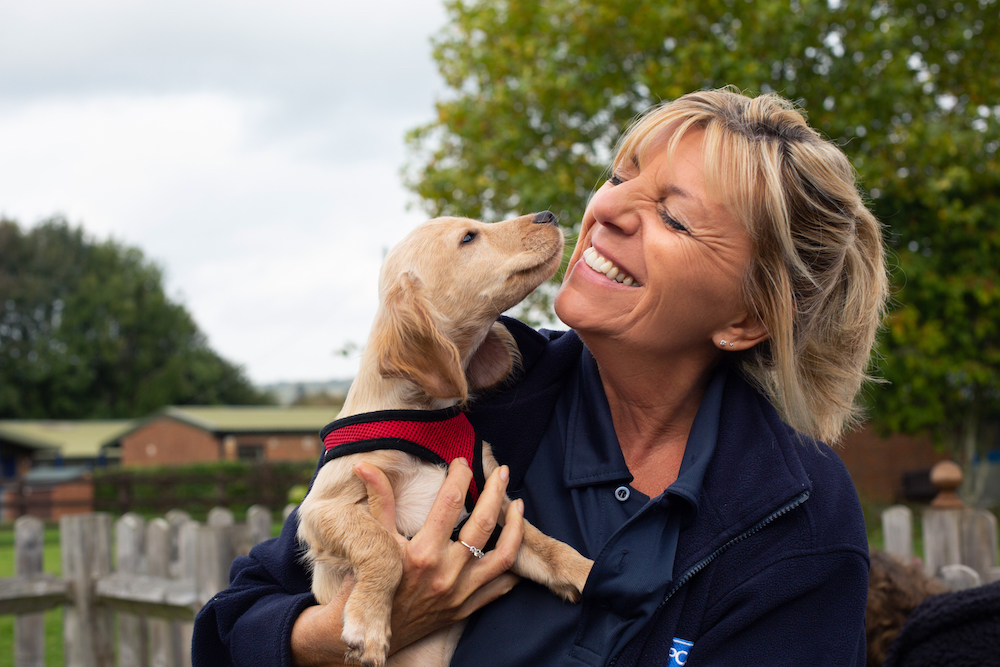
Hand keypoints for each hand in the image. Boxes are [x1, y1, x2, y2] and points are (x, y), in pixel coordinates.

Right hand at [357, 457, 524, 651]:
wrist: (370, 630)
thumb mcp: (374, 541)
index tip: (462, 461)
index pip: (450, 502)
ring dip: (515, 527)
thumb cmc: (369, 583)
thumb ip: (378, 500)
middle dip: (496, 492)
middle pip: (483, 523)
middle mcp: (446, 572)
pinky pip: (500, 586)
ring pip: (504, 555)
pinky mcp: (466, 608)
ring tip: (517, 505)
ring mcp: (460, 592)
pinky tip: (514, 545)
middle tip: (502, 471)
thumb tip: (364, 465)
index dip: (459, 476)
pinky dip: (512, 567)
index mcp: (422, 552)